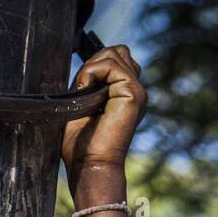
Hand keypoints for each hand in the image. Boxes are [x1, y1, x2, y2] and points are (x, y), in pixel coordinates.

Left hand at [61, 44, 146, 198]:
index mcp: (124, 93)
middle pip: (117, 51)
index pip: (114, 59)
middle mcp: (134, 90)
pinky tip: (86, 92)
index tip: (80, 89)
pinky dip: (92, 72)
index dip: (94, 66)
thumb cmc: (82, 145)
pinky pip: (111, 65)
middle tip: (81, 89)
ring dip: (92, 68)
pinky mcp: (133, 93)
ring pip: (115, 53)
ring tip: (84, 94)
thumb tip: (88, 63)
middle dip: (94, 62)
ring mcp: (137, 91)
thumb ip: (88, 81)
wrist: (89, 164)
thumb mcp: (81, 104)